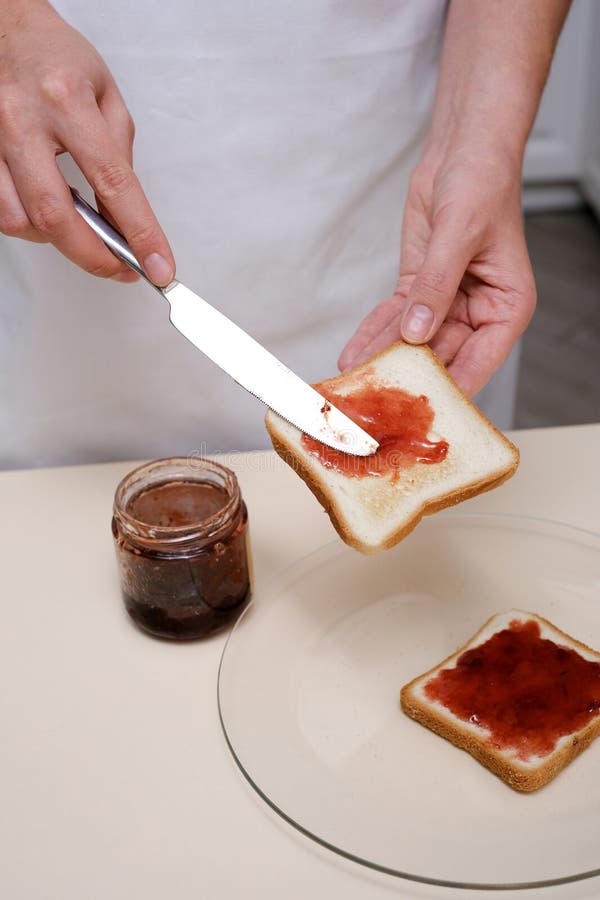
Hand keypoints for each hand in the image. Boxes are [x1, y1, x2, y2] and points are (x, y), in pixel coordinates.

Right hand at [0, 0, 173, 283]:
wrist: (4, 27)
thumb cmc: (56, 58)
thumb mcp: (106, 96)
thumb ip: (120, 156)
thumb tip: (127, 218)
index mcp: (66, 100)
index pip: (112, 181)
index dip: (139, 232)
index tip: (158, 265)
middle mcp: (22, 120)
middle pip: (56, 214)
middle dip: (94, 256)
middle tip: (122, 269)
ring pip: (20, 221)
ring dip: (58, 241)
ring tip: (83, 233)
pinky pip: (1, 212)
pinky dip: (30, 226)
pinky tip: (50, 215)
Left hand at [338, 150, 535, 396]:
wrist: (461, 151)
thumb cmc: (482, 183)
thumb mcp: (459, 233)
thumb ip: (436, 285)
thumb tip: (418, 332)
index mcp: (506, 308)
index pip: (479, 361)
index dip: (449, 387)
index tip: (419, 408)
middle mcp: (478, 314)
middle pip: (441, 358)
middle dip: (408, 377)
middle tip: (374, 399)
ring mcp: (446, 306)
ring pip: (412, 343)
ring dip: (383, 359)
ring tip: (354, 382)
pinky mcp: (419, 293)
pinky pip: (394, 321)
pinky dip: (373, 335)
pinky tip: (353, 354)